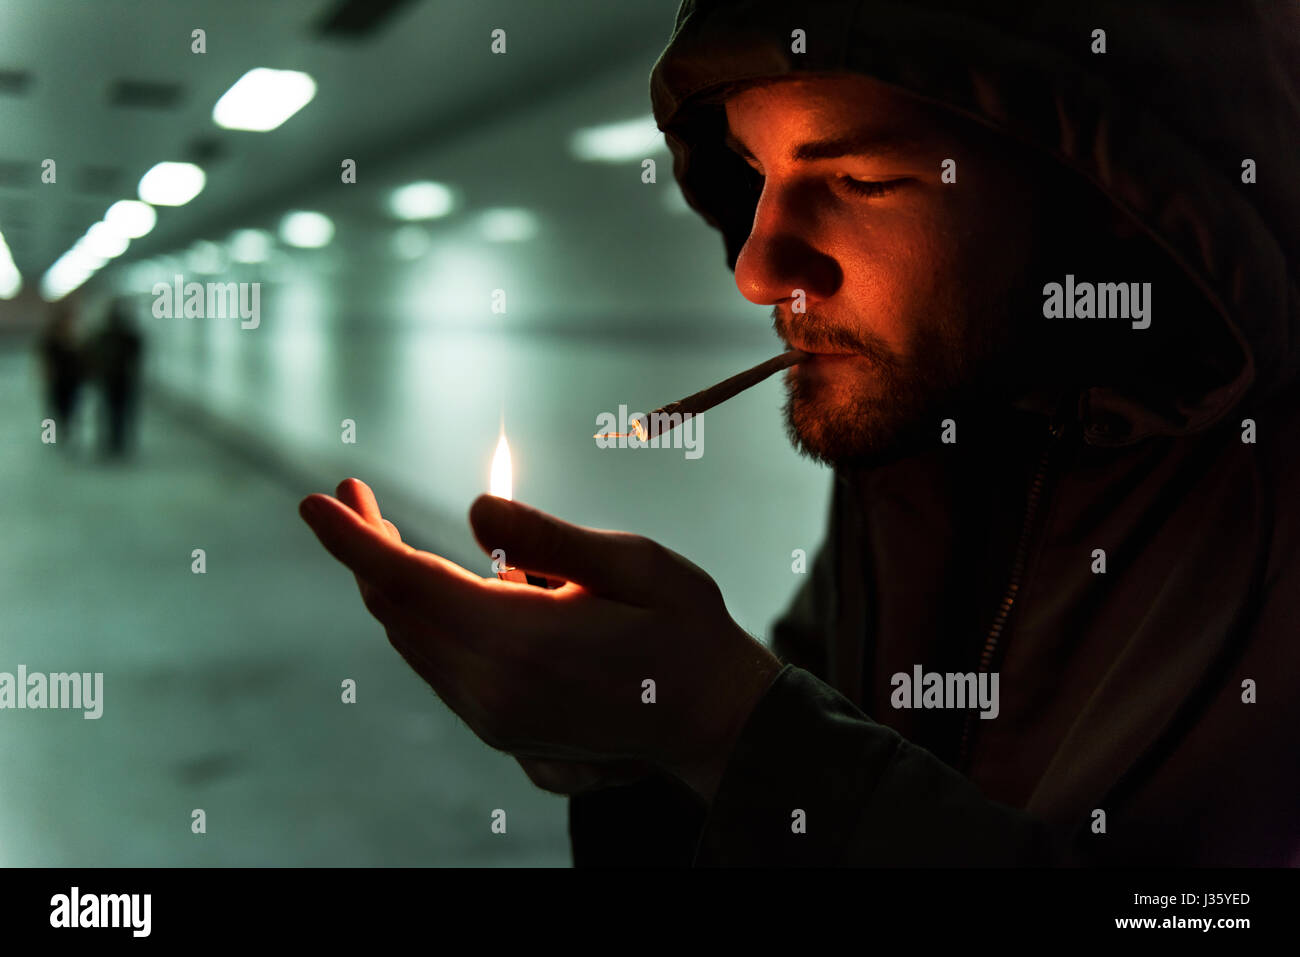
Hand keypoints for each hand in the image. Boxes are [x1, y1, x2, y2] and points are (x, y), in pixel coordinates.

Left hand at [299, 478, 782, 801]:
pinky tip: (434, 584)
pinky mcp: (499, 729)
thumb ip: (547, 538)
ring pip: (411, 640)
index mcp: (521, 643)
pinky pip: (436, 664)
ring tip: (380, 528)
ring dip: (389, 583)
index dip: (354, 538)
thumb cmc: (685, 633)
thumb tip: (472, 512)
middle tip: (351, 492)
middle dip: (366, 550)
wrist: (714, 723)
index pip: (410, 582)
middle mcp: (491, 690)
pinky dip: (419, 618)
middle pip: (398, 610)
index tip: (312, 501)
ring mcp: (492, 718)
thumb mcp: (633, 566)